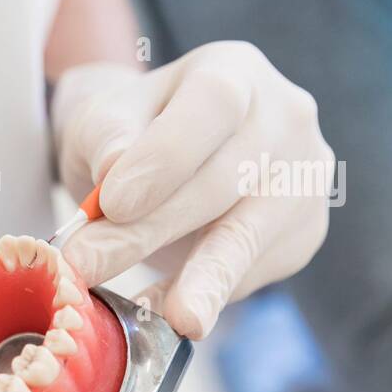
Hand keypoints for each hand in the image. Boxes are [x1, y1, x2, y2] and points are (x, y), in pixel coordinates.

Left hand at [53, 41, 332, 337]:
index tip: (113, 202)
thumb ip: (106, 141)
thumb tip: (117, 172)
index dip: (166, 157)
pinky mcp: (302, 230)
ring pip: (249, 233)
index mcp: (232, 71)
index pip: (212, 106)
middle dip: (149, 230)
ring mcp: (303, 175)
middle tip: (87, 266)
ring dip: (204, 281)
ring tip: (174, 319)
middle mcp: (284, 116)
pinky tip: (162, 312)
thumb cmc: (128, 134)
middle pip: (223, 180)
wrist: (158, 161)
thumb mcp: (101, 122)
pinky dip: (205, 295)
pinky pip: (255, 270)